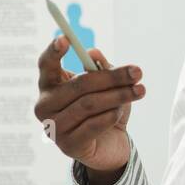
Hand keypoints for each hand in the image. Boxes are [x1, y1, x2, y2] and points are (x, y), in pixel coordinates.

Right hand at [33, 36, 144, 178]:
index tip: (66, 38)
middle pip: (79, 85)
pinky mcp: (68, 146)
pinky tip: (120, 112)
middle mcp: (45, 106)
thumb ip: (100, 68)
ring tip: (139, 91)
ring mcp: (54, 127)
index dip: (54, 52)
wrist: (111, 145)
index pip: (46, 65)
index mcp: (50, 86)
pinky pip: (93, 125)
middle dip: (112, 77)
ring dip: (118, 96)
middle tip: (138, 71)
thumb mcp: (107, 85)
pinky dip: (112, 115)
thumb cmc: (105, 109)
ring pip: (89, 104)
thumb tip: (94, 53)